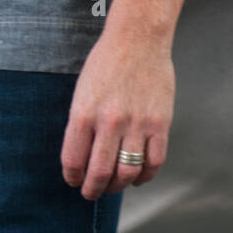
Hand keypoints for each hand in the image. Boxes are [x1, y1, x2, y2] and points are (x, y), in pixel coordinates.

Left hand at [60, 29, 174, 198]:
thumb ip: (82, 125)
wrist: (138, 38)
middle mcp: (109, 121)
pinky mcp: (160, 123)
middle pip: (100, 173)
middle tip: (91, 193)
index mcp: (84, 113)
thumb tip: (82, 159)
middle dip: (93, 190)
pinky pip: (153, 162)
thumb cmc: (106, 63)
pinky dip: (144, 176)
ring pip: (127, 173)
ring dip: (118, 186)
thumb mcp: (83, 91)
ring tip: (113, 186)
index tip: (74, 181)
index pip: (74, 161)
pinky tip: (137, 176)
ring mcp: (137, 124)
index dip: (73, 177)